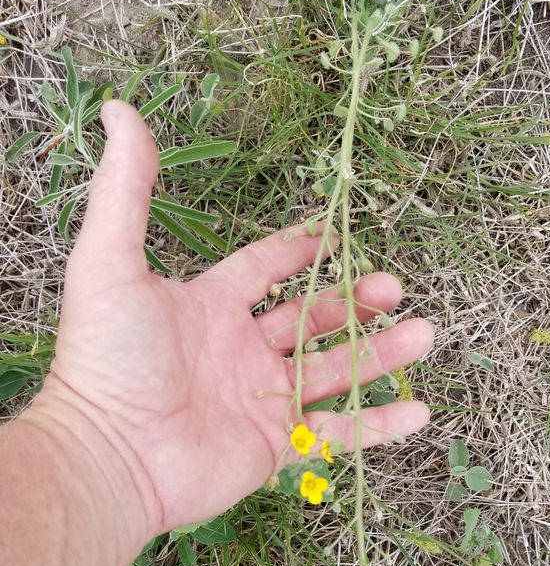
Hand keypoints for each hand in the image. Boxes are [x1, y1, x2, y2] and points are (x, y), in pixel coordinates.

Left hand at [32, 101, 433, 537]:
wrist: (111, 454)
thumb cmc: (107, 359)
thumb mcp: (111, 262)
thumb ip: (125, 190)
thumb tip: (120, 111)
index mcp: (210, 308)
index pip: (264, 269)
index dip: (298, 249)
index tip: (338, 233)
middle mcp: (241, 352)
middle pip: (312, 318)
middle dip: (356, 301)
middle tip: (395, 288)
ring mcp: (261, 400)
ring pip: (335, 371)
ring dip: (381, 354)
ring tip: (425, 334)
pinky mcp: (276, 445)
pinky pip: (338, 434)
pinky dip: (379, 425)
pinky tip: (419, 411)